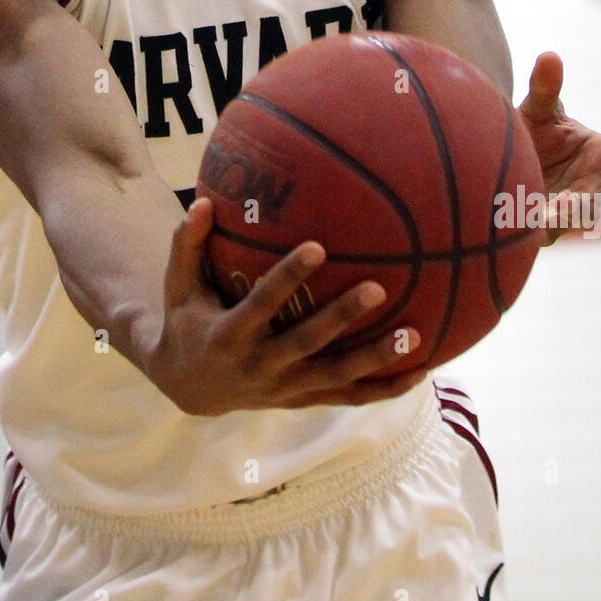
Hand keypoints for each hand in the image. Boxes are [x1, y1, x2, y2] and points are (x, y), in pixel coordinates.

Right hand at [146, 199, 427, 415]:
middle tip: (378, 288)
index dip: (288, 277)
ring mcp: (286, 388)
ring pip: (337, 376)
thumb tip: (202, 200)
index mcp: (230, 336)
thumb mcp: (179, 286)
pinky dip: (385, 389)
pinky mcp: (304, 400)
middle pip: (307, 342)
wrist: (191, 388)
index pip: (262, 304)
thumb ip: (187, 244)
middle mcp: (260, 366)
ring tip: (415, 335)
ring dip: (376, 358)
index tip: (317, 245)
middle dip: (342, 317)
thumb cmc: (188, 321)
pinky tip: (421, 370)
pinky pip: (350, 398)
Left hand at [518, 51, 600, 243]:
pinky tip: (529, 218)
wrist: (503, 161)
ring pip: (587, 215)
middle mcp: (595, 183)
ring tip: (562, 208)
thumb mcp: (538, 110)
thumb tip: (548, 55)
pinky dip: (541, 223)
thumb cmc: (533, 133)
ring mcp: (574, 208)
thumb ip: (545, 88)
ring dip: (578, 212)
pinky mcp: (548, 226)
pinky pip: (549, 229)